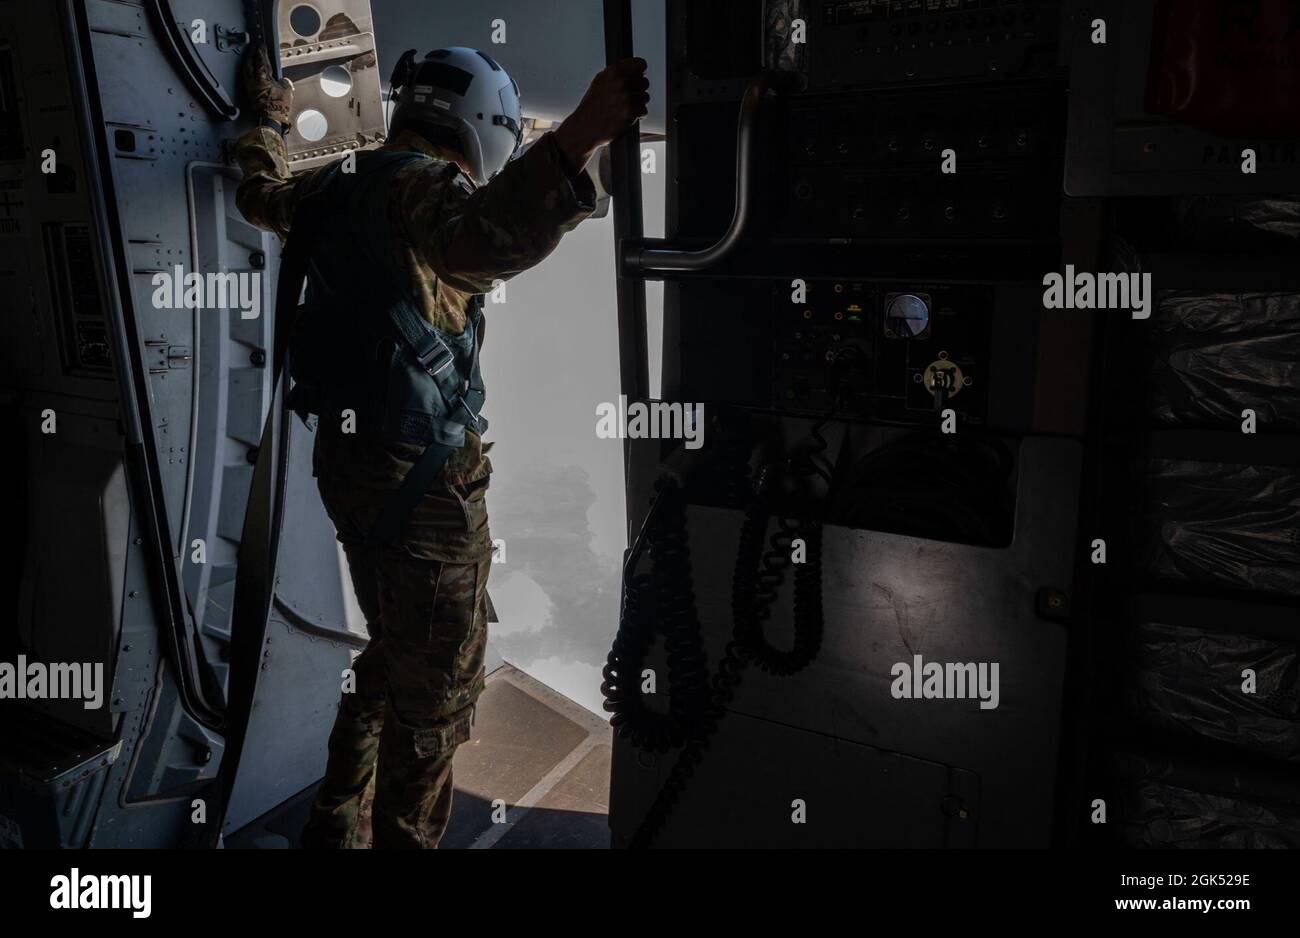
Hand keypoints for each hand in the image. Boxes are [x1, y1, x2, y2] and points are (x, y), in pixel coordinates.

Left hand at [243, 45, 293, 128]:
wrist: (271, 119)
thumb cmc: (279, 106)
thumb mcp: (287, 91)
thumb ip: (285, 82)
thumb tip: (283, 81)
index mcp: (262, 76)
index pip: (260, 59)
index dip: (261, 50)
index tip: (261, 45)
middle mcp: (253, 79)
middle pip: (249, 62)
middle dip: (252, 54)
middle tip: (254, 49)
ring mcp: (250, 86)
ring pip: (246, 69)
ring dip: (248, 62)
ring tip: (251, 58)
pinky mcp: (249, 92)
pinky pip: (246, 77)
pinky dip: (248, 71)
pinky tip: (250, 72)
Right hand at [554, 57, 648, 171]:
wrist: (586, 127)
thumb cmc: (592, 106)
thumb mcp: (600, 81)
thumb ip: (617, 72)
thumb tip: (633, 67)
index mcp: (614, 71)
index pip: (640, 64)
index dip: (640, 72)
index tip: (638, 77)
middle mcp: (620, 82)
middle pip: (645, 82)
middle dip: (638, 90)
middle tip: (626, 98)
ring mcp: (626, 97)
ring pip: (645, 97)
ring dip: (638, 103)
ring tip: (623, 108)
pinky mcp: (630, 112)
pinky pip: (643, 110)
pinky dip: (637, 115)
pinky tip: (625, 116)